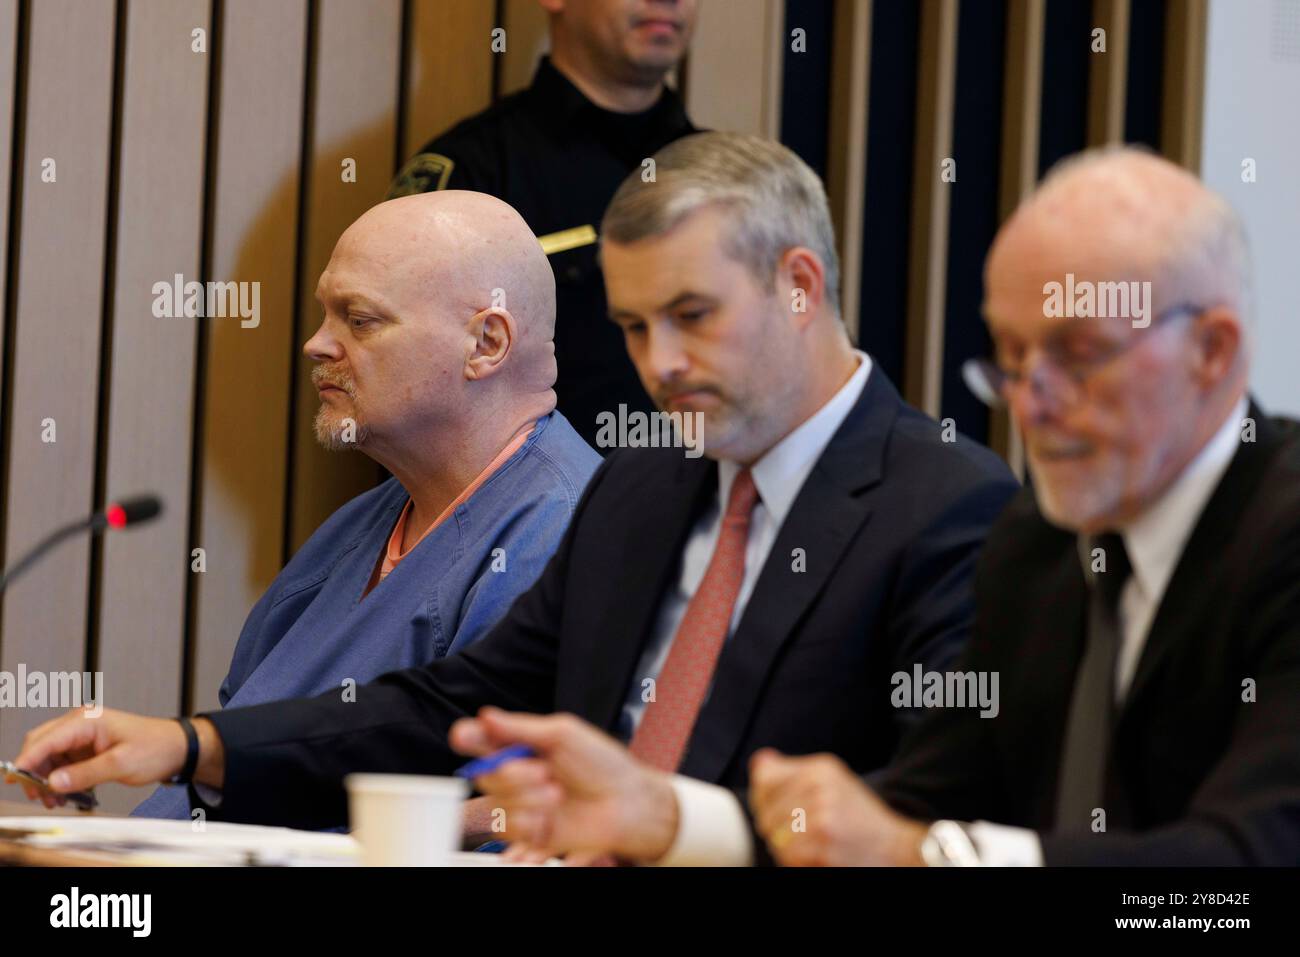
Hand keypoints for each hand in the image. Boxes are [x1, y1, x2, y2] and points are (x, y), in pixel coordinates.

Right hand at [10, 708, 222, 804]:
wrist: (177, 748)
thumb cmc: (155, 748)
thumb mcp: (120, 764)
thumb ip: (84, 774)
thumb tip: (53, 782)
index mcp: (87, 720)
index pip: (46, 738)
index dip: (27, 760)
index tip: (16, 779)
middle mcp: (81, 724)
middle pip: (41, 745)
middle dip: (35, 772)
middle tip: (38, 796)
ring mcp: (83, 736)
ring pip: (49, 757)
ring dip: (47, 779)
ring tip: (55, 801)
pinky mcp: (87, 748)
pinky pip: (63, 763)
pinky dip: (60, 779)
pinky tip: (65, 795)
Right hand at [449, 707, 678, 862]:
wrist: (628, 803)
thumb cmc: (603, 764)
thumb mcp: (564, 735)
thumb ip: (521, 729)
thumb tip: (485, 716)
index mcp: (524, 745)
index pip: (483, 739)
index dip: (468, 737)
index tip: (464, 736)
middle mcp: (518, 774)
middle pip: (484, 774)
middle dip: (512, 774)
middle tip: (545, 772)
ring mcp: (524, 803)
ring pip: (496, 803)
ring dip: (525, 799)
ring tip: (557, 795)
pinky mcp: (531, 831)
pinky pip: (509, 828)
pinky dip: (527, 821)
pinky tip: (549, 816)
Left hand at [748, 749, 926, 865]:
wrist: (898, 848)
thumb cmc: (860, 817)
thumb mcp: (832, 781)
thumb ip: (791, 772)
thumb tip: (759, 763)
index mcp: (819, 769)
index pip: (764, 780)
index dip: (764, 799)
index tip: (780, 809)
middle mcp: (819, 789)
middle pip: (765, 812)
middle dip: (776, 827)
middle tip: (803, 833)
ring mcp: (821, 820)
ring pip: (774, 838)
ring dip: (787, 848)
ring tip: (813, 846)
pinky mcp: (823, 850)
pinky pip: (788, 858)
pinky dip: (798, 862)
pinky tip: (819, 856)